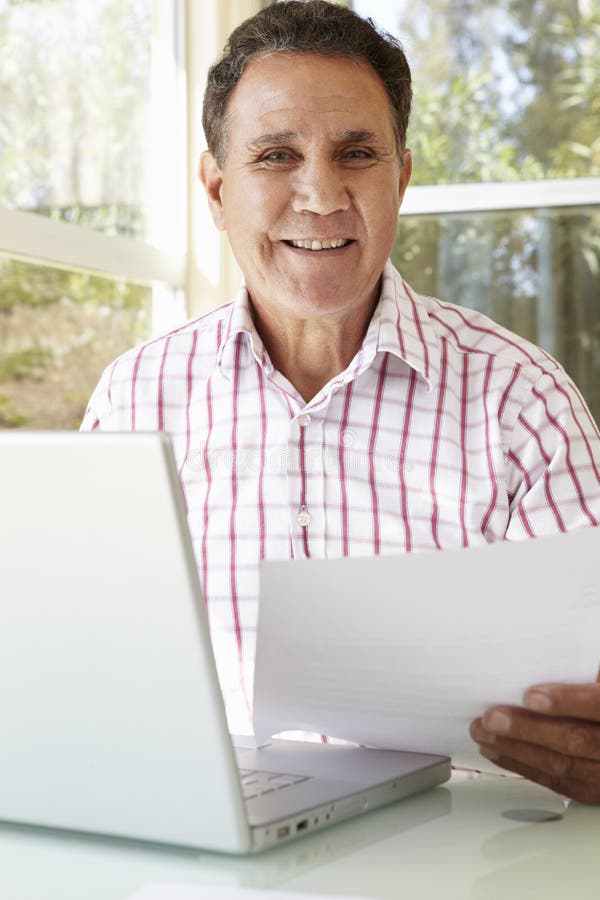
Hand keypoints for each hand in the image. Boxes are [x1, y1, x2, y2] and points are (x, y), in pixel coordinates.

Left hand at [470, 679, 599, 803]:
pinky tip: (496, 752)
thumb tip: (543, 655)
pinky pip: (555, 782)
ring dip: (516, 750)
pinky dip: (522, 766)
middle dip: (528, 730)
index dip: (567, 701)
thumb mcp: (595, 676)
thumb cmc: (595, 697)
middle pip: (575, 740)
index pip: (597, 706)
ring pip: (561, 766)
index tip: (531, 696)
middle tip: (492, 718)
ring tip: (483, 733)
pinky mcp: (591, 789)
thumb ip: (581, 672)